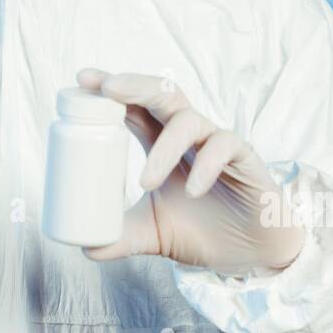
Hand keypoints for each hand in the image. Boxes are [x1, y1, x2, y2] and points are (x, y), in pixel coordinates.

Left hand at [75, 68, 304, 276]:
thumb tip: (84, 248)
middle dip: (133, 85)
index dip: (109, 88)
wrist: (250, 253)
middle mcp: (185, 134)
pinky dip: (205, 165)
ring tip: (145, 182)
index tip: (82, 79)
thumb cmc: (201, 230)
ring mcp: (214, 141)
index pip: (132, 104)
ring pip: (188, 119)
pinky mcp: (243, 156)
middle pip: (160, 92)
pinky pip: (224, 145)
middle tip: (107, 89)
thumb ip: (120, 237)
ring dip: (163, 148)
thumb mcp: (152, 234)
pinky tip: (193, 190)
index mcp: (159, 141)